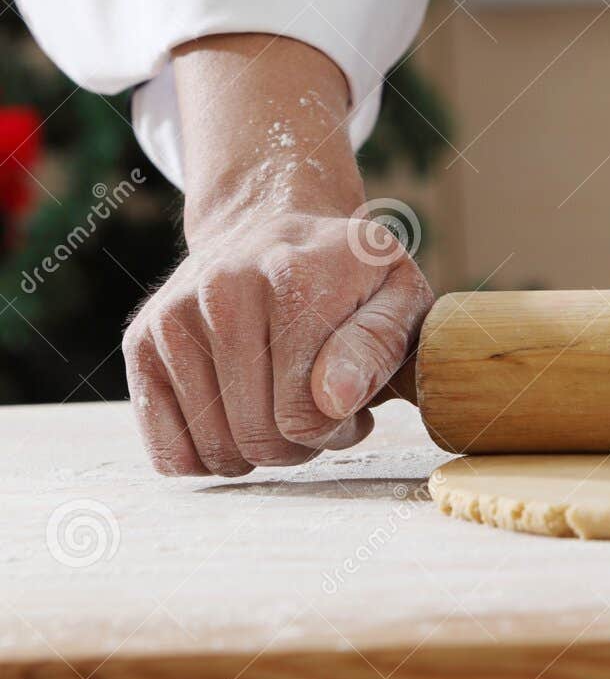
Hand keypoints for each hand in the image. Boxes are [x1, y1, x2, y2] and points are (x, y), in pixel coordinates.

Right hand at [122, 34, 431, 476]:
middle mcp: (222, 290)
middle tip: (315, 406)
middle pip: (260, 438)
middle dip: (299, 443)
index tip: (350, 402)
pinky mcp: (142, 341)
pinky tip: (235, 417)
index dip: (338, 429)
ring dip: (255, 450)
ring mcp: (174, 316)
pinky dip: (206, 456)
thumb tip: (333, 398)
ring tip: (279, 404)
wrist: (270, 222)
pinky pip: (168, 451)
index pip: (307, 415)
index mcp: (293, 278)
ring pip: (216, 450)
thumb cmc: (347, 275)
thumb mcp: (398, 295)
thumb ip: (378, 345)